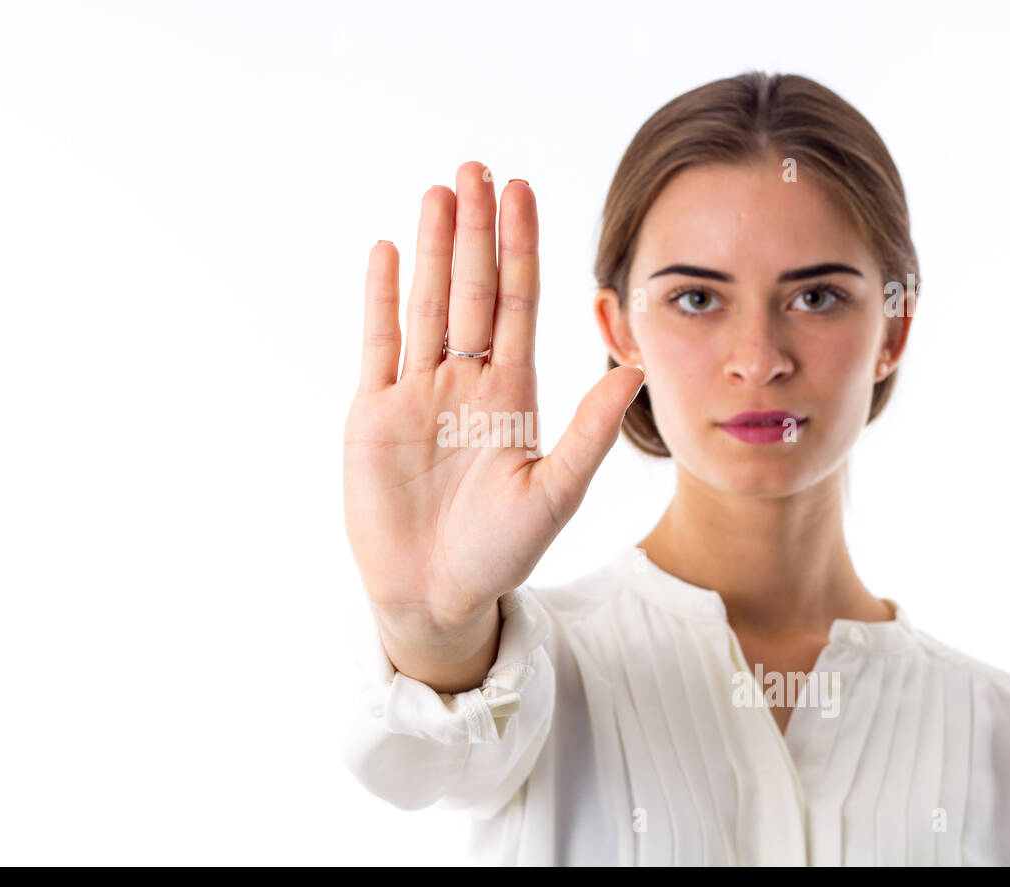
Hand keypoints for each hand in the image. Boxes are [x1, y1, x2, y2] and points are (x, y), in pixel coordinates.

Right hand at [343, 161, 644, 651]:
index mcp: (511, 394)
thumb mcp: (554, 492)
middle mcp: (466, 383)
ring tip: (438, 192)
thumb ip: (588, 430)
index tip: (521, 191)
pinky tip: (388, 253)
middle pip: (472, 290)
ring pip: (427, 306)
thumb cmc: (500, 552)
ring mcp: (417, 395)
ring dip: (433, 250)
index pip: (517, 303)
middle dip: (476, 230)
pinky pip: (379, 346)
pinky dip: (381, 300)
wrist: (434, 595)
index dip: (520, 246)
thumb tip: (636, 368)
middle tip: (476, 168)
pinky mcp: (372, 415)